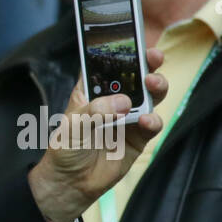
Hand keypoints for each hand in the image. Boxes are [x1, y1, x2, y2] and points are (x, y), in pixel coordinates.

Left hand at [28, 47, 168, 221]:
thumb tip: (123, 102)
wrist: (70, 184)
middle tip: (153, 57)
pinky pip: (152, 124)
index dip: (120, 50)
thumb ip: (95, 111)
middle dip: (147, 64)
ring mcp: (128, 118)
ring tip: (152, 84)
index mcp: (91, 92)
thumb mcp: (72, 126)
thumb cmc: (66, 150)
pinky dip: (153, 120)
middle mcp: (112, 102)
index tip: (133, 38)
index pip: (107, 66)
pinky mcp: (138, 137)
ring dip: (156, 87)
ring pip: (149, 96)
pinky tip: (146, 120)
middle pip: (135, 76)